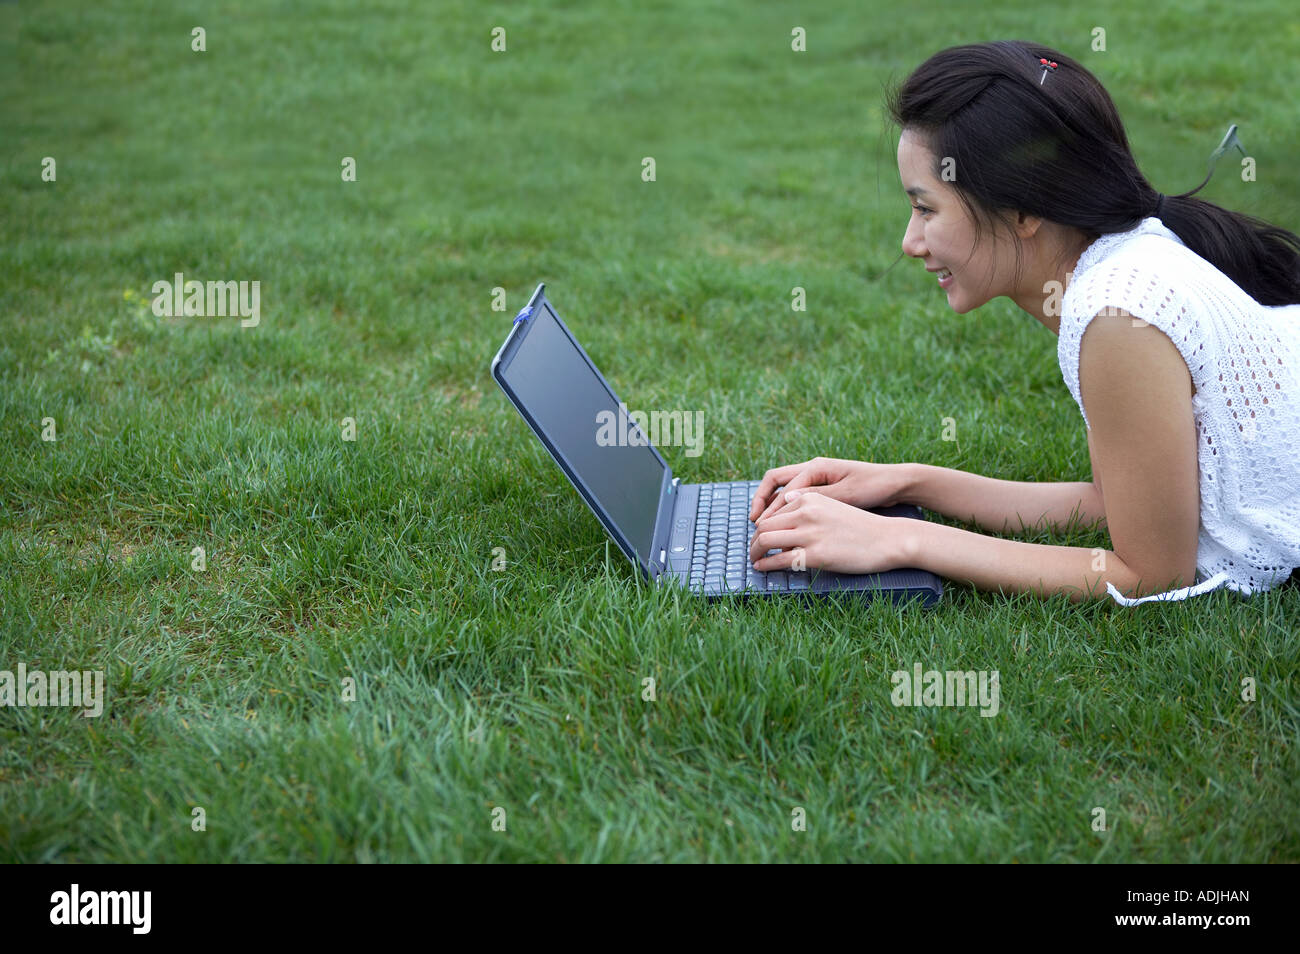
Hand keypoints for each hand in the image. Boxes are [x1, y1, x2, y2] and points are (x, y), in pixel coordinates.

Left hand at [748, 490, 914, 575]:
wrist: (888, 539)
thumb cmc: (862, 525)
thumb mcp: (833, 504)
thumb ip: (808, 501)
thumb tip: (784, 499)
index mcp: (809, 498)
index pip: (773, 511)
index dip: (761, 526)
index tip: (759, 536)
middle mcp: (805, 512)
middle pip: (764, 526)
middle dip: (753, 541)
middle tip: (752, 551)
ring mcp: (809, 534)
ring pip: (765, 542)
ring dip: (754, 553)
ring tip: (754, 560)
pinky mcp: (815, 555)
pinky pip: (779, 560)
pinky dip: (765, 565)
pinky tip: (762, 568)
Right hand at [749, 456, 908, 521]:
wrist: (896, 484)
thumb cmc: (874, 486)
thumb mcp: (846, 493)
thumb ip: (816, 496)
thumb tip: (786, 499)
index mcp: (816, 467)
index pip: (781, 484)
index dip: (769, 505)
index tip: (761, 525)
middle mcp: (813, 469)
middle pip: (775, 481)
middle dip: (762, 501)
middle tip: (754, 523)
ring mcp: (817, 478)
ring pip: (784, 489)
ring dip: (772, 506)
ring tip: (763, 526)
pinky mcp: (823, 489)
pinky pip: (796, 496)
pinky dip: (786, 509)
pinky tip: (784, 525)